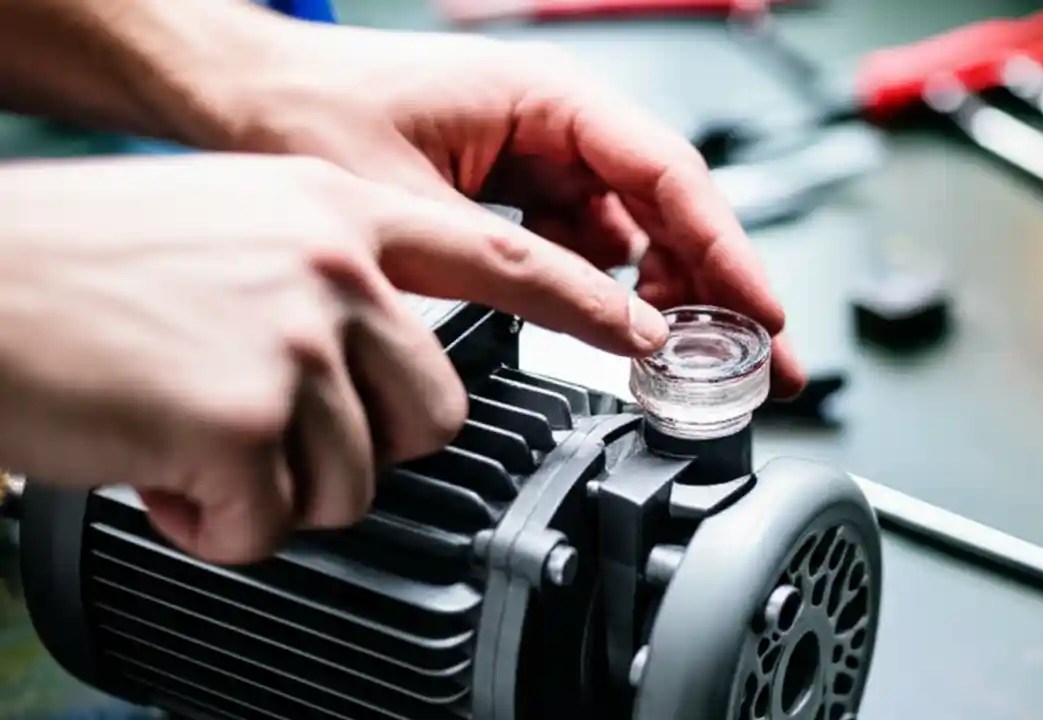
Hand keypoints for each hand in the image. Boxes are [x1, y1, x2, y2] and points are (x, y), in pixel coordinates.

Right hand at [0, 153, 667, 563]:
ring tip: (192, 435)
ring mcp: (295, 341)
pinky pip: (269, 524)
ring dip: (274, 487)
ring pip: (354, 480)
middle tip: (265, 427)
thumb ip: (335, 280)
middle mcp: (333, 269)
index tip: (645, 330)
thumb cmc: (87, 264)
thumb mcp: (239, 228)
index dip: (587, 301)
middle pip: (435, 414)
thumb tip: (391, 353)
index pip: (503, 259)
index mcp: (338, 214)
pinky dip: (211, 522)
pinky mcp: (243, 417)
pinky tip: (156, 466)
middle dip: (361, 447)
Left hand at [196, 20, 805, 396]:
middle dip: (720, 287)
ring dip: (671, 295)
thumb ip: (530, 273)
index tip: (764, 314)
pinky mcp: (520, 192)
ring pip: (637, 231)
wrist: (240, 99)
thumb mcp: (422, 210)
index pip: (667, 175)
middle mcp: (559, 122)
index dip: (725, 251)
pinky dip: (612, 291)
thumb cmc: (309, 112)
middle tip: (763, 362)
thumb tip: (623, 328)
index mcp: (548, 97)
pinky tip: (628, 331)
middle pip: (670, 208)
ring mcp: (542, 158)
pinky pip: (588, 244)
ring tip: (700, 362)